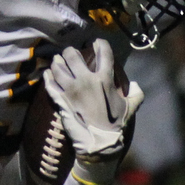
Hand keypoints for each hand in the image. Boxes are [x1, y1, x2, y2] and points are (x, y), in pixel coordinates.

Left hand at [46, 39, 143, 162]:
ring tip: (57, 61)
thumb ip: (136, 95)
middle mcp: (86, 80)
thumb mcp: (130, 108)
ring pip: (58, 68)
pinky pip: (50, 85)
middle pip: (73, 57)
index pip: (104, 53)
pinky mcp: (61, 100)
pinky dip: (48, 78)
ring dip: (57, 62)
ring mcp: (71, 90)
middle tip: (69, 52)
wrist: (99, 141)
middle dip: (70, 52)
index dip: (100, 44)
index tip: (96, 42)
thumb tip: (137, 87)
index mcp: (104, 79)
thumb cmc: (115, 124)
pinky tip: (47, 74)